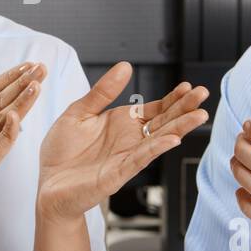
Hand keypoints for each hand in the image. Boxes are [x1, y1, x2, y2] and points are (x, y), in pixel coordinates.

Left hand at [36, 63, 208, 224]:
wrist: (47, 184)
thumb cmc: (62, 152)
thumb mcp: (79, 112)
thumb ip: (102, 92)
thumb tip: (125, 66)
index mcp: (122, 123)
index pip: (155, 109)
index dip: (172, 98)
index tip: (189, 86)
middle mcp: (129, 140)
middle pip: (164, 121)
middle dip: (185, 108)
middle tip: (204, 94)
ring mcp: (126, 157)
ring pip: (158, 140)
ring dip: (179, 128)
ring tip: (199, 115)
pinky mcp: (117, 174)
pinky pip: (140, 159)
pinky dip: (156, 148)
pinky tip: (172, 138)